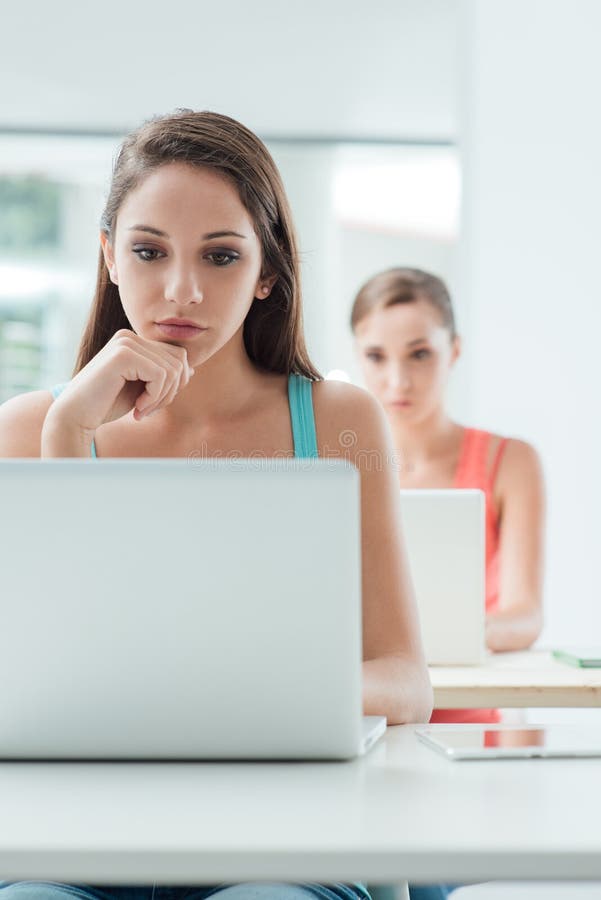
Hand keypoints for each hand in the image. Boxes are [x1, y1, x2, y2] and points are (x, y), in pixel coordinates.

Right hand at [48, 329, 194, 435]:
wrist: (76, 416)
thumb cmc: (107, 404)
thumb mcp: (142, 389)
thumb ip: (162, 376)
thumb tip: (191, 369)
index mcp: (134, 341)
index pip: (177, 356)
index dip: (175, 383)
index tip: (154, 403)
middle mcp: (129, 336)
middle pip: (179, 360)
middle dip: (171, 391)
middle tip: (149, 410)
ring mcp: (125, 342)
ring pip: (172, 369)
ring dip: (162, 397)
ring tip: (142, 410)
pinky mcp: (123, 354)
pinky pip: (161, 375)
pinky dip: (154, 397)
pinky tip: (137, 408)